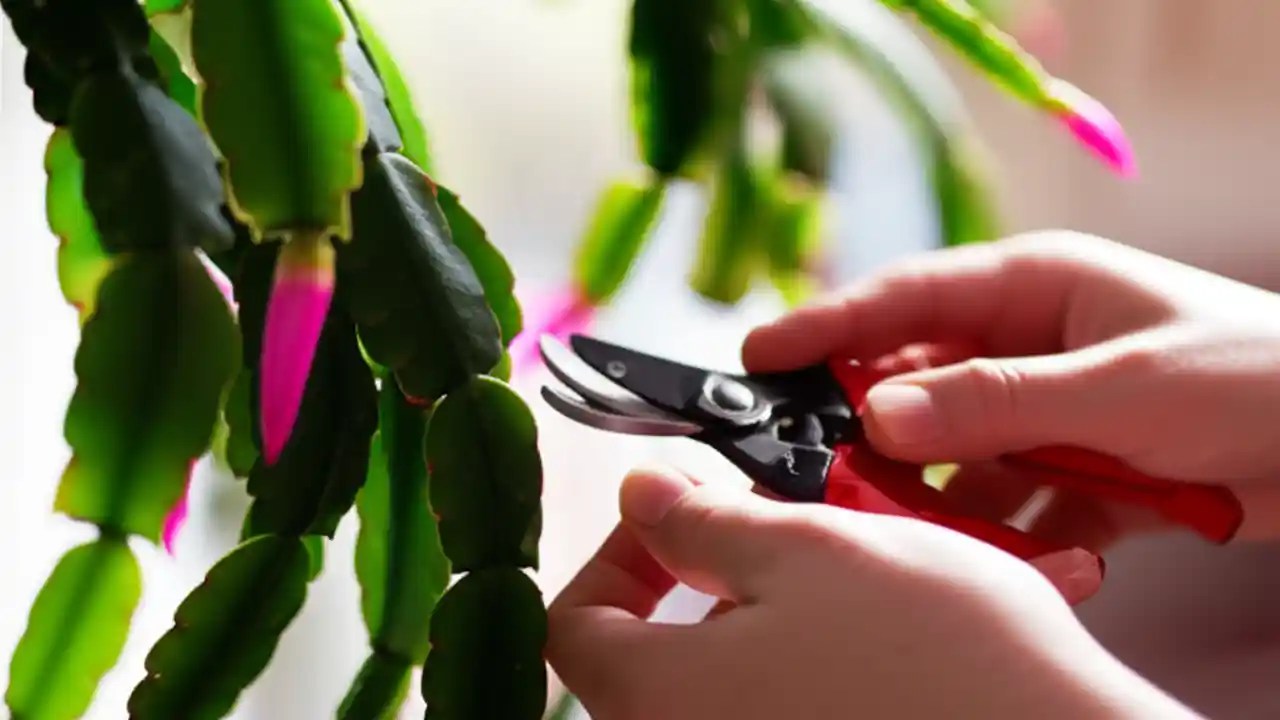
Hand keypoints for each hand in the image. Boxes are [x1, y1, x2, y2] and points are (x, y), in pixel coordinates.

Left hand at [547, 467, 1199, 719]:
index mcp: (661, 699)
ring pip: (755, 673)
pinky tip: (921, 625)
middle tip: (800, 535)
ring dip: (808, 611)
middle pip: (669, 653)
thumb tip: (640, 498)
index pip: (579, 627)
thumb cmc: (940, 656)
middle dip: (732, 576)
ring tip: (888, 567)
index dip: (616, 557)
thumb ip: (705, 525)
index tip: (678, 517)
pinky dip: (848, 661)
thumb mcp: (811, 551)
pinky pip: (813, 704)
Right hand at [743, 232, 1279, 547]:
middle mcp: (1027, 346)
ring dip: (943, 498)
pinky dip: (1014, 538)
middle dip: (872, 430)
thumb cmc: (1258, 377)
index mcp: (1033, 287)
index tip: (758, 358)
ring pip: (956, 457)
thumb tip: (880, 415)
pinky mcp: (1077, 473)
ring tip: (921, 533)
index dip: (827, 327)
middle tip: (819, 472)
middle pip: (916, 385)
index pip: (906, 299)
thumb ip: (996, 403)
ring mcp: (1049, 412)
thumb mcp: (1120, 386)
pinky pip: (1013, 506)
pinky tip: (1036, 558)